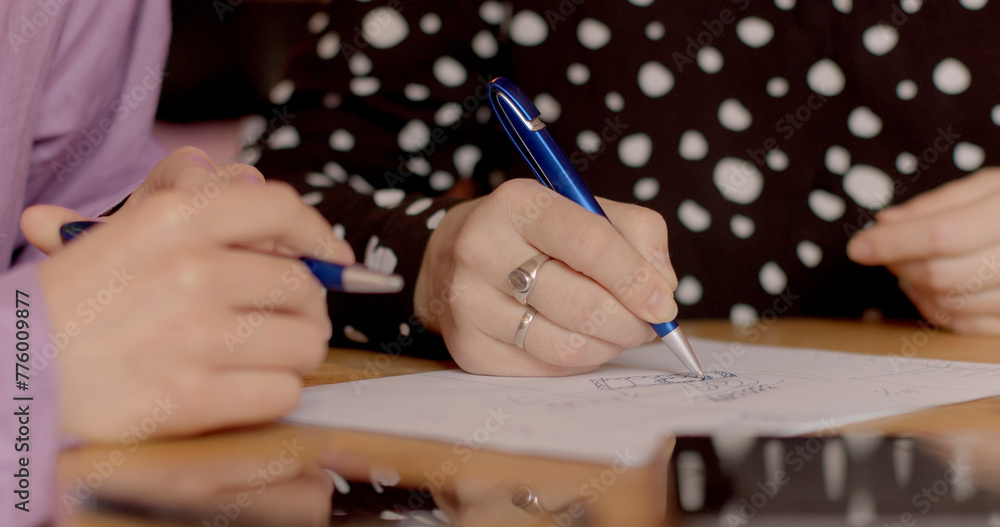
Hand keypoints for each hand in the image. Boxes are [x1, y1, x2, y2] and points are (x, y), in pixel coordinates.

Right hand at [19, 148, 352, 441]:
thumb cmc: (72, 308)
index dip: (317, 233)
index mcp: (171, 220)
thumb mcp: (123, 236)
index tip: (329, 256)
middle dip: (305, 305)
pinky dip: (272, 392)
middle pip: (303, 284)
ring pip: (305, 341)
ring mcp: (195, 335)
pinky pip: (282, 391)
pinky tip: (243, 387)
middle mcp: (190, 271)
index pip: (279, 205)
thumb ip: (194, 209)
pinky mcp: (192, 397)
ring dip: (293, 351)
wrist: (14, 376)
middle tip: (284, 317)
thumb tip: (253, 185)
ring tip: (263, 354)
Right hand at [414, 179, 677, 375]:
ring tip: (619, 333)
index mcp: (517, 203)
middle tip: (649, 326)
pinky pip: (546, 369)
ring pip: (566, 346)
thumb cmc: (533, 233)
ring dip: (609, 346)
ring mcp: (469, 303)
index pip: (590, 243)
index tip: (664, 304)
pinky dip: (579, 361)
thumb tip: (662, 288)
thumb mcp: (582, 209)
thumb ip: (636, 233)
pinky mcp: (469, 348)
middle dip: (630, 323)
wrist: (453, 257)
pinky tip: (582, 340)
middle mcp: (483, 250)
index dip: (636, 279)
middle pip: (581, 303)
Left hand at [847, 169, 999, 333]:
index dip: (893, 243)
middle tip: (885, 252)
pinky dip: (937, 311)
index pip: (941, 235)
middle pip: (942, 274)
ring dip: (915, 288)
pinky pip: (968, 326)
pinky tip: (928, 291)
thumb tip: (886, 224)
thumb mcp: (991, 186)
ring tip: (908, 268)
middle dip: (901, 265)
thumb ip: (939, 204)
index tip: (858, 246)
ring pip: (951, 304)